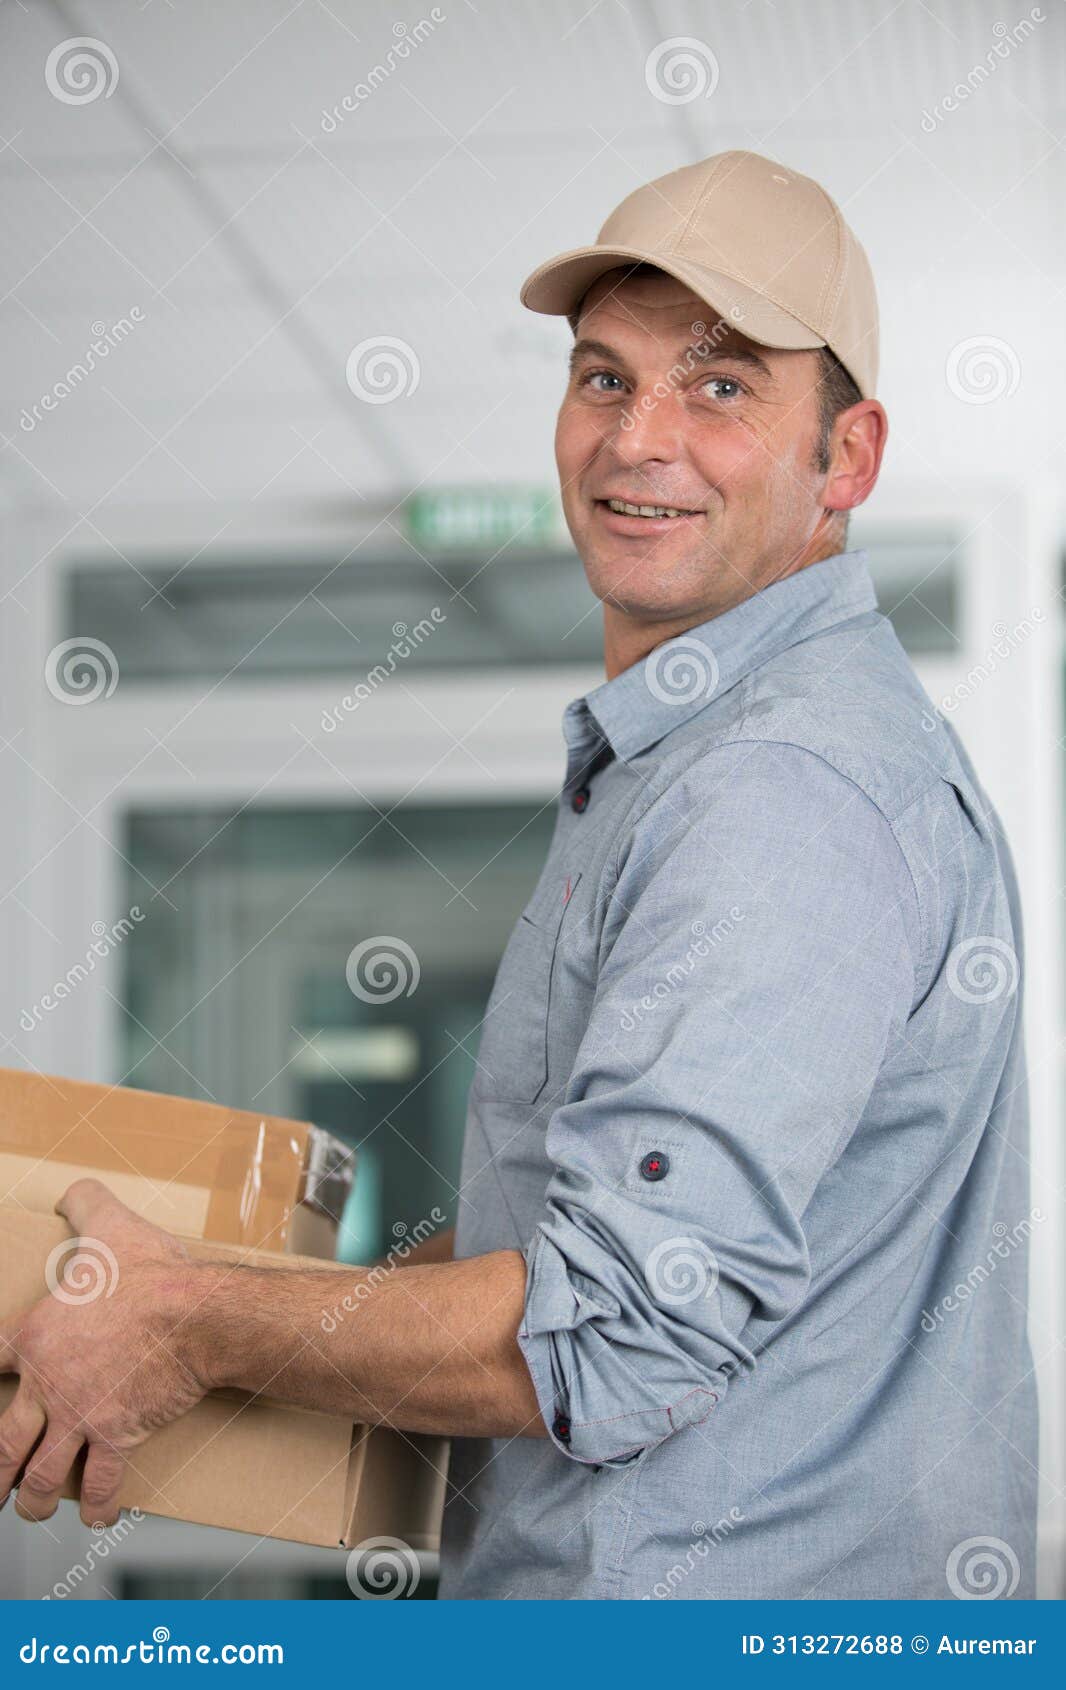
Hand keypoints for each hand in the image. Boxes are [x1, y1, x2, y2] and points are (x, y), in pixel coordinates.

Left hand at [0, 1178, 208, 1527]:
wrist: (188, 1313)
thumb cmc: (147, 1271)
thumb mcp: (109, 1226)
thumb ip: (85, 1207)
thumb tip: (73, 1192)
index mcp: (35, 1335)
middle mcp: (47, 1383)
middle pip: (2, 1440)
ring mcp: (78, 1415)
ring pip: (38, 1474)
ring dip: (31, 1497)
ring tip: (29, 1506)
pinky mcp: (114, 1436)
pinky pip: (98, 1483)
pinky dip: (96, 1506)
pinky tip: (96, 1519)